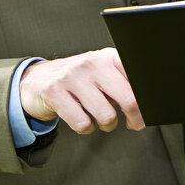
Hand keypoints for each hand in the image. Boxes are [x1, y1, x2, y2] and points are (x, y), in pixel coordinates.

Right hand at [19, 47, 143, 133]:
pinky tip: (83, 119)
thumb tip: (146, 105)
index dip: (146, 99)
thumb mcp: (102, 73)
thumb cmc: (78, 80)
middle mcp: (92, 62)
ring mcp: (72, 76)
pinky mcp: (54, 92)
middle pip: (128, 98)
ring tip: (101, 119)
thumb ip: (123, 83)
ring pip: (106, 116)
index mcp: (108, 56)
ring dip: (107, 125)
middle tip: (134, 123)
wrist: (36, 80)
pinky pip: (83, 124)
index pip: (137, 77)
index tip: (148, 111)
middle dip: (135, 117)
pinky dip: (86, 128)